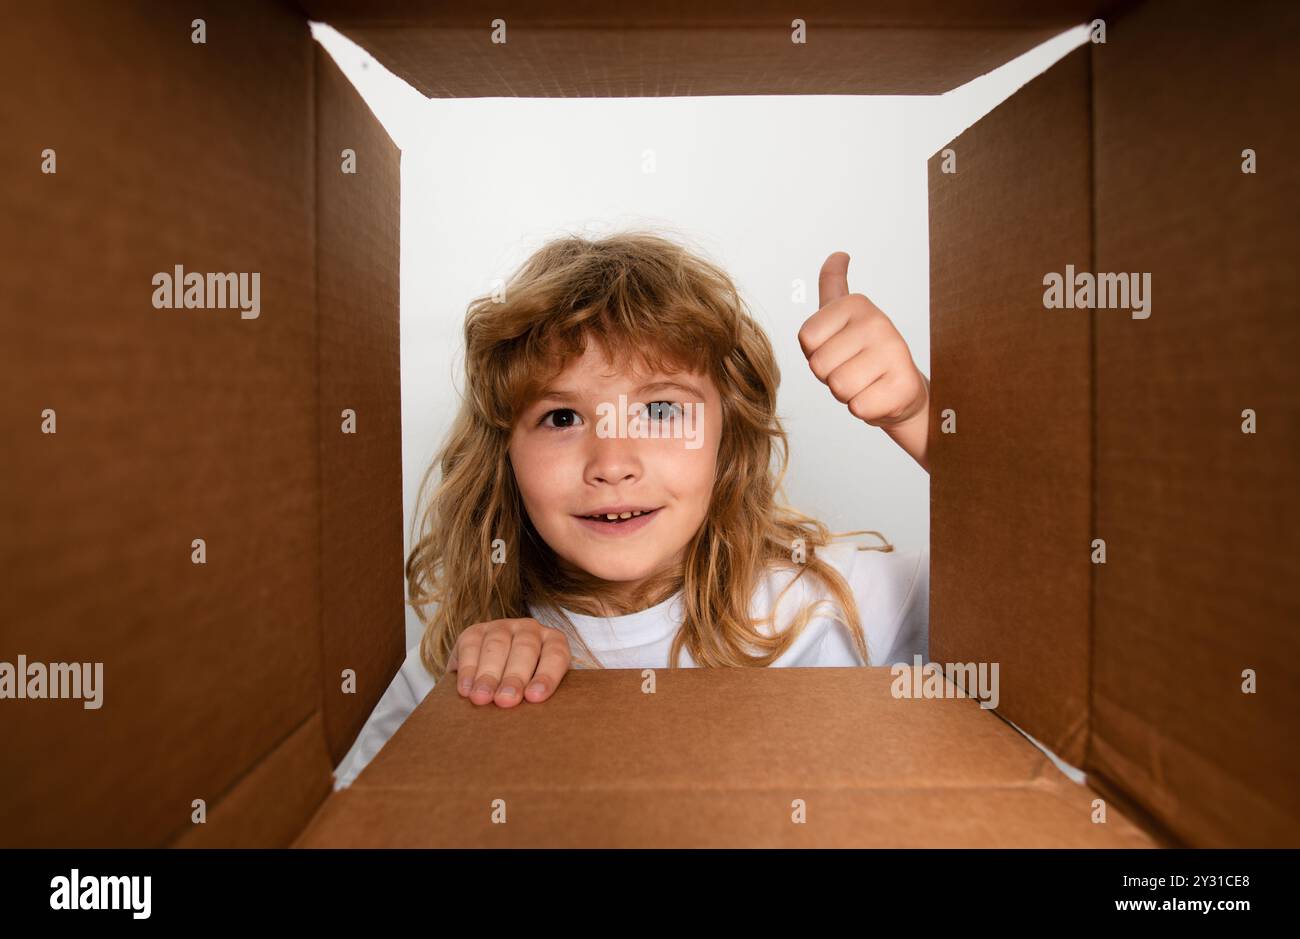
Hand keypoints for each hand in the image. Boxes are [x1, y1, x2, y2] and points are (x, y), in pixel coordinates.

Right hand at [447, 618, 571, 707]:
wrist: (493, 673)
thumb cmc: (524, 688)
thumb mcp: (537, 690)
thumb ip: (539, 698)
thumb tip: (534, 720)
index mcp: (554, 641)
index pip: (556, 655)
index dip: (547, 675)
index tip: (535, 697)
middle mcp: (530, 629)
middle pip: (525, 649)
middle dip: (514, 677)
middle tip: (506, 701)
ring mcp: (502, 627)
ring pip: (497, 646)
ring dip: (488, 674)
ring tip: (482, 698)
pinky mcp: (474, 631)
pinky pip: (471, 645)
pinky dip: (467, 668)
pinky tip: (465, 689)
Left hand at [798, 251, 929, 469]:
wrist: (902, 391)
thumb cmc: (864, 356)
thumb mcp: (844, 317)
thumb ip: (833, 285)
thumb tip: (838, 254)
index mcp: (858, 304)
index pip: (806, 339)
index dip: (816, 353)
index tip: (838, 349)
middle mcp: (879, 322)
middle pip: (819, 365)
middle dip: (830, 376)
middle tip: (853, 369)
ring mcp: (894, 353)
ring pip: (838, 387)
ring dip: (846, 393)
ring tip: (865, 382)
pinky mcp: (902, 386)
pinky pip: (858, 407)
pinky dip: (864, 408)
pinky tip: (878, 396)